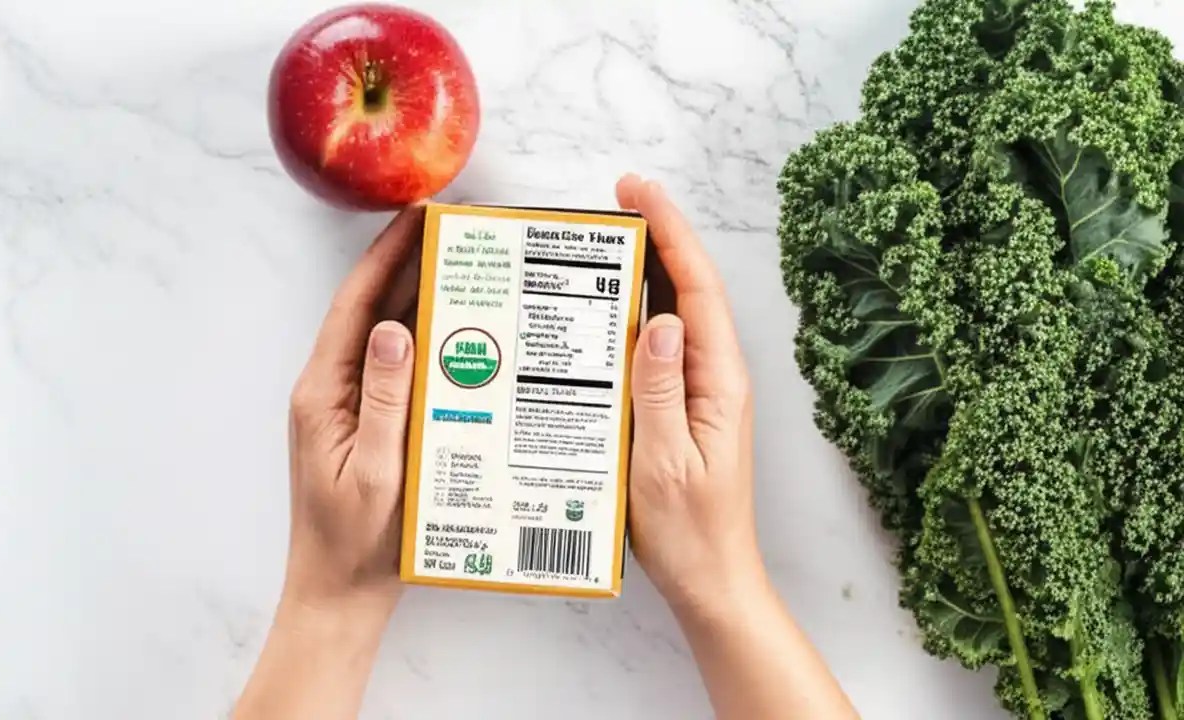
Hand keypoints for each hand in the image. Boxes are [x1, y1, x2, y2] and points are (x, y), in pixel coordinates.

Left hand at [235, 208, 422, 719]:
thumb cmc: (356, 542)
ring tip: (463, 267)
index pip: (354, 306)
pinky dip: (425, 345)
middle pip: (370, 311)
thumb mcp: (378, 471)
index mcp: (323, 394)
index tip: (416, 217)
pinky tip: (459, 335)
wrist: (340, 594)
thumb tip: (393, 328)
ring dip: (419, 301)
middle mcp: (330, 391)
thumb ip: (386, 400)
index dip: (385, 257)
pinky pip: (397, 371)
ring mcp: (348, 408)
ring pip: (385, 339)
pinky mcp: (367, 425)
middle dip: (407, 266)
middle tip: (452, 231)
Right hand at [616, 175, 761, 614]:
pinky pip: (662, 347)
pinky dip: (637, 315)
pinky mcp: (684, 407)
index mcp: (719, 382)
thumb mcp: (665, 463)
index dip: (670, 232)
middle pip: (691, 288)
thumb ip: (660, 391)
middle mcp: (716, 376)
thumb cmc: (689, 532)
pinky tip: (608, 309)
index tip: (640, 191)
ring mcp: (702, 390)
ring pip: (676, 313)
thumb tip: (659, 321)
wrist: (711, 579)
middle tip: (619, 196)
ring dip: (647, 270)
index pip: (698, 289)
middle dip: (659, 235)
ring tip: (608, 236)